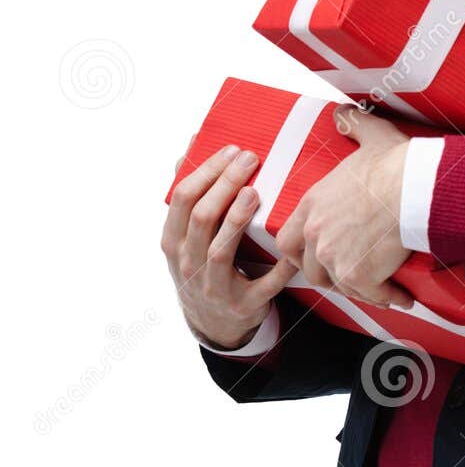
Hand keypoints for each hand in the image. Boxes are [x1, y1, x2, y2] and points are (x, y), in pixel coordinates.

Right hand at [162, 143, 297, 348]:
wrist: (213, 322)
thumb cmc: (202, 264)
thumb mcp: (186, 236)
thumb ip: (190, 194)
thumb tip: (193, 145)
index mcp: (172, 241)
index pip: (182, 199)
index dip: (205, 171)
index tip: (231, 150)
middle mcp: (188, 264)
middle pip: (202, 218)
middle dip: (225, 184)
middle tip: (250, 159)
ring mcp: (214, 287)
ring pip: (220, 249)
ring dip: (237, 218)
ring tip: (254, 192)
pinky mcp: (243, 305)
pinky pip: (264, 284)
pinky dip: (279, 267)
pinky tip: (291, 248)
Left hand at [274, 106, 413, 308]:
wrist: (415, 188)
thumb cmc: (394, 164)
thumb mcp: (370, 137)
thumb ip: (352, 126)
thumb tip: (344, 113)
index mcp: (313, 205)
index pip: (287, 240)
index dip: (299, 253)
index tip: (315, 257)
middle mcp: (317, 234)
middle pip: (309, 270)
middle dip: (329, 276)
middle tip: (351, 276)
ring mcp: (336, 257)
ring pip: (340, 286)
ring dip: (360, 289)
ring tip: (379, 288)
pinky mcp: (360, 275)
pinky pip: (372, 295)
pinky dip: (388, 298)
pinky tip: (401, 296)